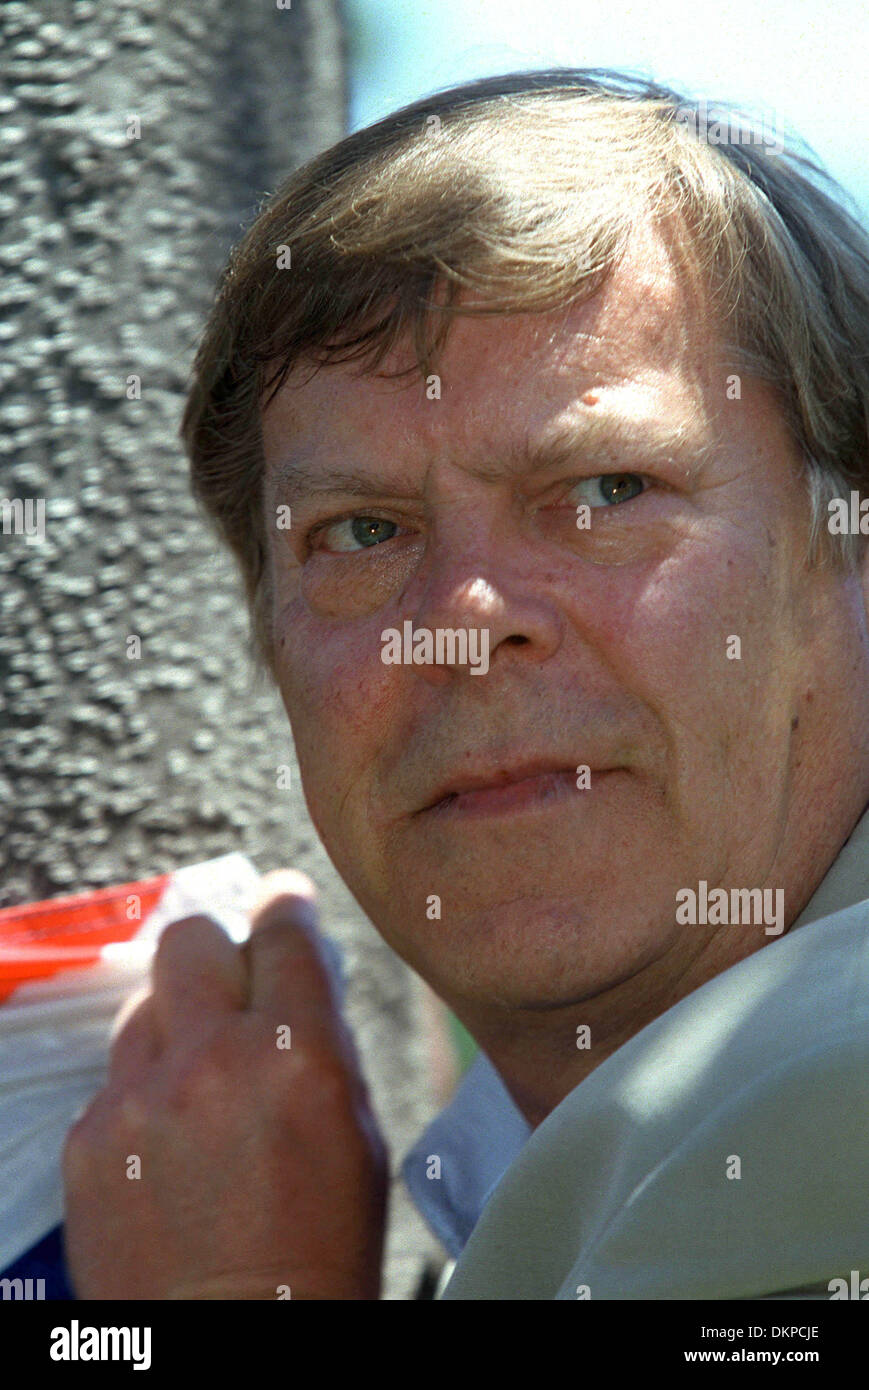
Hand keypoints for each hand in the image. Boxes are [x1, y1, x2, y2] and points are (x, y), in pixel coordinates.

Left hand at [62, 870, 388, 1298]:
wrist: (237, 1344)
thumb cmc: (319, 1256)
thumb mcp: (359, 1137)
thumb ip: (324, 1048)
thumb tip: (301, 987)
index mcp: (298, 1055)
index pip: (282, 931)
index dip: (285, 907)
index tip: (283, 904)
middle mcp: (211, 1060)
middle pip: (189, 939)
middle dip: (215, 952)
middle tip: (232, 987)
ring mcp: (138, 1098)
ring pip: (144, 1006)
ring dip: (176, 1028)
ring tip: (199, 1086)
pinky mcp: (89, 1138)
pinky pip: (115, 1080)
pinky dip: (143, 1096)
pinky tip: (167, 1146)